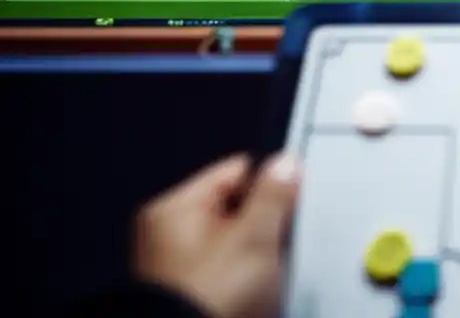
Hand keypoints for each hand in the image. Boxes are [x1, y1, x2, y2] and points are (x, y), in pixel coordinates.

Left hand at [133, 153, 301, 317]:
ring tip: (262, 274)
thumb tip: (286, 164)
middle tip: (274, 246)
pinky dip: (243, 278)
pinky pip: (226, 269)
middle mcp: (167, 233)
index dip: (270, 184)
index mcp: (174, 208)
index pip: (235, 171)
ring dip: (255, 254)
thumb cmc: (210, 295)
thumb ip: (273, 195)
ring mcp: (176, 266)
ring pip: (234, 241)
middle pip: (235, 207)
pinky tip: (252, 291)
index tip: (292, 202)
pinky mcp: (187, 292)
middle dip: (262, 224)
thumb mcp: (254, 237)